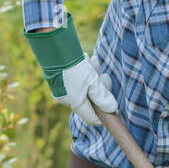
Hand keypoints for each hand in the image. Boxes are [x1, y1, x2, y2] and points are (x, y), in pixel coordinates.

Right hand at [24, 11, 117, 126]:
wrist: (54, 48)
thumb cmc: (74, 65)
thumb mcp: (93, 81)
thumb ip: (103, 97)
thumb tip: (112, 109)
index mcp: (75, 103)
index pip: (92, 119)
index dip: (104, 115)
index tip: (114, 107)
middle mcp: (67, 100)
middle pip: (90, 102)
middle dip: (100, 89)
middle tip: (104, 76)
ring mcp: (61, 92)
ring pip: (84, 90)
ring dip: (93, 77)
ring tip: (93, 61)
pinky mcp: (58, 82)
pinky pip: (76, 83)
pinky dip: (84, 74)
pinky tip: (86, 61)